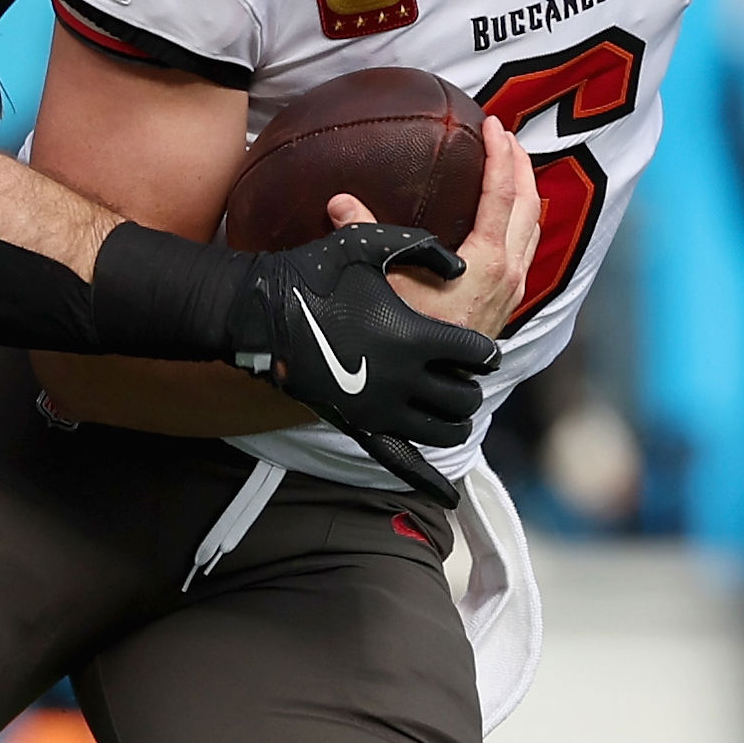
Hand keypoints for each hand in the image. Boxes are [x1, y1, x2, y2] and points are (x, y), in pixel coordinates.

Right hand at [227, 224, 499, 506]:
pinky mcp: (360, 427)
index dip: (484, 351)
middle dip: (470, 385)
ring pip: (445, 430)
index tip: (482, 349)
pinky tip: (446, 497)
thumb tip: (460, 266)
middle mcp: (406, 380)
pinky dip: (428, 480)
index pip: (476, 353)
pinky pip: (401, 462)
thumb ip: (422, 247)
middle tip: (466, 375)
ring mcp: (383, 409)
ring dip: (455, 418)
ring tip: (451, 405)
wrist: (259, 313)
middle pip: (465, 396)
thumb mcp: (368, 245)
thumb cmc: (313, 274)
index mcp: (417, 336)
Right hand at [324, 119, 541, 337]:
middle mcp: (509, 277)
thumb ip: (364, 233)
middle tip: (509, 136)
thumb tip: (340, 201)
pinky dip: (520, 224)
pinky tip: (504, 223)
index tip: (495, 124)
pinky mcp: (503, 309)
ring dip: (525, 194)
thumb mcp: (378, 278)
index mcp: (487, 262)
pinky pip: (524, 253)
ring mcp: (510, 295)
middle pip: (529, 207)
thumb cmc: (396, 333)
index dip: (500, 154)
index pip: (502, 195)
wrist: (414, 388)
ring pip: (532, 232)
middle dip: (521, 165)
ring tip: (513, 169)